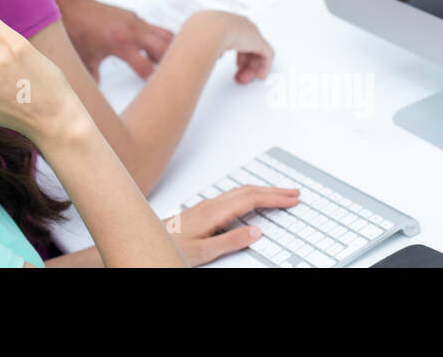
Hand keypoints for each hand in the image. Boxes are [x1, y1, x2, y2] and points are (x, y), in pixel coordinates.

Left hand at [59, 0, 173, 80]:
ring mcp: (136, 21)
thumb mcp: (85, 59)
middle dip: (169, 64)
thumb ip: (94, 79)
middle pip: (164, 48)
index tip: (156, 90)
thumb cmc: (78, 30)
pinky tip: (153, 51)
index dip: (152, 81)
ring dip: (169, 49)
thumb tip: (94, 98)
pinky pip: (155, 28)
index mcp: (121, 43)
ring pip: (165, 34)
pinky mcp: (135, 17)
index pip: (145, 67)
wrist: (73, 5)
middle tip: (169, 77)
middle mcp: (133, 30)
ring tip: (166, 63)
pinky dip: (160, 40)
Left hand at [166, 185, 300, 265]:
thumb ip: (230, 241)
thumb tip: (256, 231)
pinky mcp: (204, 210)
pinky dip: (250, 195)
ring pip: (241, 192)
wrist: (147, 240)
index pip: (251, 199)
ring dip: (263, 191)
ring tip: (280, 194)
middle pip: (249, 191)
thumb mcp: (203, 251)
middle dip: (274, 190)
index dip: (274, 198)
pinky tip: (252, 200)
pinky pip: (233, 196)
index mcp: (215, 212)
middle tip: (294, 193)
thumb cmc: (171, 246)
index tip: (292, 199)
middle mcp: (212, 205)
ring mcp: (208, 205)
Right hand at [182, 10, 274, 83]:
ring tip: (246, 79)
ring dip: (251, 68)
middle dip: (244, 63)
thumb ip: (200, 48)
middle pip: (248, 45)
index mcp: (225, 22)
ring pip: (258, 51)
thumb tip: (191, 59)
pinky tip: (259, 75)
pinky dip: (264, 66)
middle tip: (239, 77)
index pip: (236, 38)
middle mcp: (240, 24)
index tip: (232, 67)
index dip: (235, 55)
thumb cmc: (198, 34)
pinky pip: (267, 55)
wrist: (207, 29)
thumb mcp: (197, 41)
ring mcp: (250, 32)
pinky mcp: (259, 41)